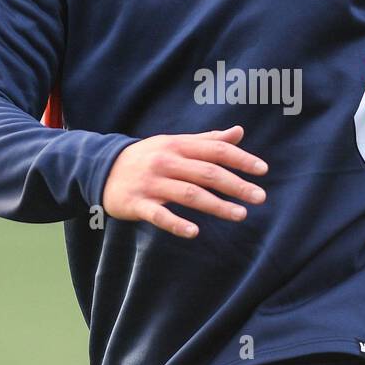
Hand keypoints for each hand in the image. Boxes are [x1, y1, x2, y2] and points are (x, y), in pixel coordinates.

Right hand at [102, 124, 266, 238]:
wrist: (101, 168)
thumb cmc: (148, 157)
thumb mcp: (175, 143)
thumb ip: (207, 140)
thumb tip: (239, 132)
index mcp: (178, 145)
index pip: (215, 150)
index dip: (240, 159)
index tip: (263, 170)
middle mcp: (166, 161)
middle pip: (206, 173)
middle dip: (236, 185)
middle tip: (260, 197)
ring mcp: (151, 183)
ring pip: (189, 194)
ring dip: (216, 205)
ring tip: (241, 215)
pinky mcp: (137, 203)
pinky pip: (159, 215)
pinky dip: (176, 223)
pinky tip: (194, 232)